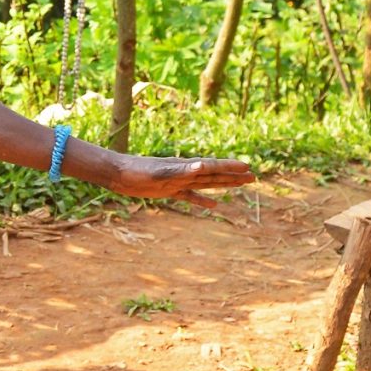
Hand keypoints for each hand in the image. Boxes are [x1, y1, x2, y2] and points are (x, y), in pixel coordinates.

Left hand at [103, 154, 253, 208]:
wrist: (118, 174)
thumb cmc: (138, 171)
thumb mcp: (161, 172)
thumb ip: (182, 170)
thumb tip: (202, 165)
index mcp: (186, 167)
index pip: (213, 167)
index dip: (230, 168)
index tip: (248, 168)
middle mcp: (185, 172)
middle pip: (214, 174)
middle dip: (233, 176)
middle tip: (253, 176)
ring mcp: (178, 181)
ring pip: (206, 183)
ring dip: (223, 184)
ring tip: (241, 184)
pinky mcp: (168, 190)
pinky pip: (190, 196)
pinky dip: (202, 201)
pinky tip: (213, 206)